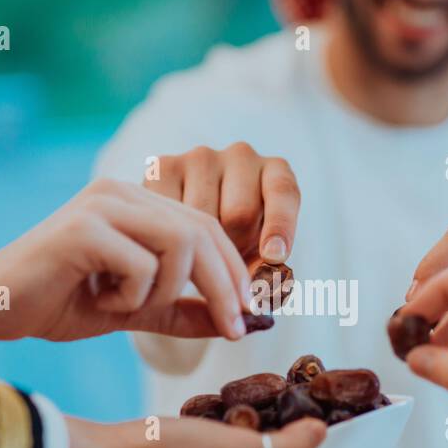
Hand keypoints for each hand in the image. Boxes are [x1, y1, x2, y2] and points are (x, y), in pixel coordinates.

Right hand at [0, 177, 253, 342]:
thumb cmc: (59, 303)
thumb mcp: (136, 310)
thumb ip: (183, 311)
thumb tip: (240, 323)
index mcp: (134, 200)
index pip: (206, 227)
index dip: (234, 272)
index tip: (249, 315)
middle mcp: (121, 191)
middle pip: (202, 232)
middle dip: (225, 287)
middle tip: (234, 328)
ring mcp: (102, 204)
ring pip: (180, 245)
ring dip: (168, 291)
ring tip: (129, 307)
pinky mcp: (84, 226)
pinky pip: (142, 265)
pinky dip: (132, 296)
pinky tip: (100, 300)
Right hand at [145, 142, 299, 263]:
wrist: (183, 234)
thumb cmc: (234, 250)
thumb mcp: (257, 262)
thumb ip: (266, 275)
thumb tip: (262, 292)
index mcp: (275, 173)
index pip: (283, 192)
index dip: (280, 225)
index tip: (275, 257)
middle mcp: (242, 156)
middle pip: (240, 212)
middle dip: (232, 248)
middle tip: (223, 265)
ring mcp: (201, 157)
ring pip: (202, 215)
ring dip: (199, 246)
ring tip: (196, 257)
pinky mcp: (164, 165)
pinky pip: (169, 211)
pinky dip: (170, 236)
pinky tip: (170, 245)